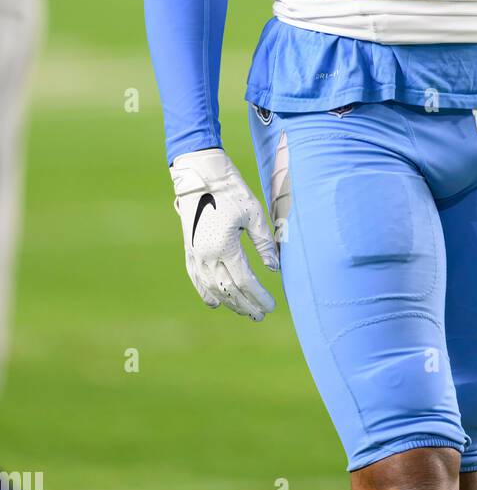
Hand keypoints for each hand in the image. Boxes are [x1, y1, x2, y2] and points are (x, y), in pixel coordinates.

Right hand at [170, 147, 279, 318]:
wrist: (201, 175)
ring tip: (244, 311)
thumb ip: (264, 243)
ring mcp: (195, 254)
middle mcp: (207, 255)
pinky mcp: (189, 250)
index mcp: (225, 246)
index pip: (244, 281)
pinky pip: (196, 279)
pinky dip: (206, 293)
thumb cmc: (231, 191)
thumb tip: (274, 268)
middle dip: (246, 304)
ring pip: (212, 288)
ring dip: (229, 302)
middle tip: (261, 314)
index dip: (258, 296)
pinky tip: (215, 303)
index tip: (270, 305)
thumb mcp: (253, 213)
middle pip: (228, 290)